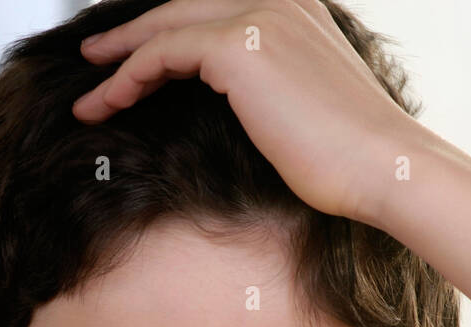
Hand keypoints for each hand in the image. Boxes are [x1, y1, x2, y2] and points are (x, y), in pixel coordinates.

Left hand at [72, 0, 416, 224]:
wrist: (382, 166)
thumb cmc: (349, 155)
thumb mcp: (306, 104)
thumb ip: (269, 85)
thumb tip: (232, 104)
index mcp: (297, 7)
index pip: (212, 8)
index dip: (166, 31)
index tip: (131, 58)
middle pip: (182, 7)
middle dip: (131, 35)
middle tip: (93, 58)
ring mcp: (260, 15)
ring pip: (165, 27)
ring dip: (119, 63)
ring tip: (88, 96)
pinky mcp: (240, 45)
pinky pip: (163, 52)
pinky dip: (128, 77)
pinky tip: (107, 103)